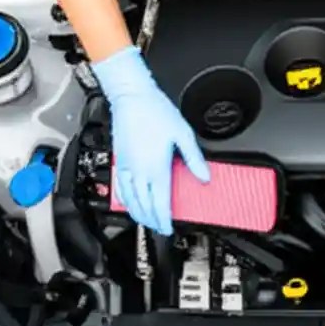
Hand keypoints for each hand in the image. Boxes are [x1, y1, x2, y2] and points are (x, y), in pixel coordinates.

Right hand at [92, 46, 209, 234]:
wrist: (131, 97)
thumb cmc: (155, 111)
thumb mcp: (183, 134)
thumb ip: (194, 159)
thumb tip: (204, 176)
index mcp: (156, 168)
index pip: (160, 203)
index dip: (164, 219)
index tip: (168, 228)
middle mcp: (139, 170)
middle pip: (144, 205)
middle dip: (152, 221)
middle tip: (160, 228)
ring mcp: (127, 166)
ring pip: (129, 199)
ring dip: (137, 213)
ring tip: (146, 221)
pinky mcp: (120, 160)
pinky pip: (120, 187)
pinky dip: (125, 199)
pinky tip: (128, 201)